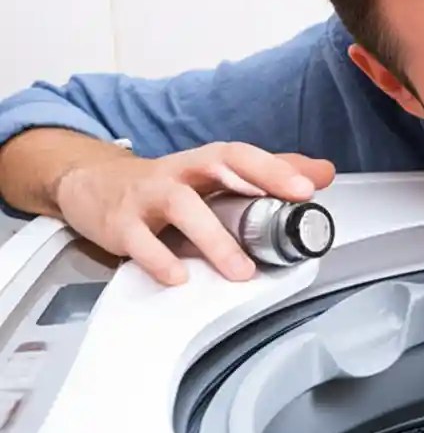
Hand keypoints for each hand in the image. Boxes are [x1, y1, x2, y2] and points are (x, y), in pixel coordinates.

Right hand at [53, 142, 335, 284]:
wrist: (92, 188)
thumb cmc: (165, 186)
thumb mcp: (214, 177)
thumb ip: (268, 174)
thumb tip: (322, 172)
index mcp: (203, 163)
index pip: (241, 154)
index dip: (275, 167)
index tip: (308, 188)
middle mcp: (177, 173)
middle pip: (216, 164)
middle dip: (256, 179)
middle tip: (293, 203)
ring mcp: (147, 197)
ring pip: (181, 206)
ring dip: (215, 239)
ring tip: (241, 270)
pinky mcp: (120, 225)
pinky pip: (140, 242)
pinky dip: (160, 260)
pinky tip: (180, 277)